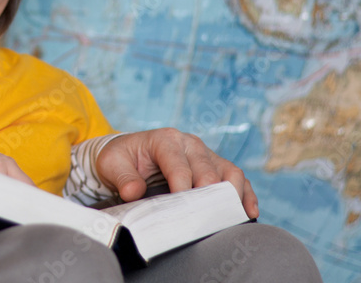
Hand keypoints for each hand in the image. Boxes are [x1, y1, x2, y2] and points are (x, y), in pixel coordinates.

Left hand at [95, 128, 257, 218]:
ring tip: (231, 217)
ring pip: (228, 172)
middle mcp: (189, 143)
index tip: (180, 209)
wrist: (127, 155)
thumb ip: (123, 178)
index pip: (179, 165)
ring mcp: (205, 154)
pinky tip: (248, 211)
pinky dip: (245, 194)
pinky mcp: (215, 166)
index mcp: (165, 139)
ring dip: (231, 194)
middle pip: (207, 170)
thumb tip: (133, 192)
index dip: (182, 187)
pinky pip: (236, 177)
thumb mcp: (112, 164)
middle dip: (207, 196)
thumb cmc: (121, 159)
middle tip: (205, 220)